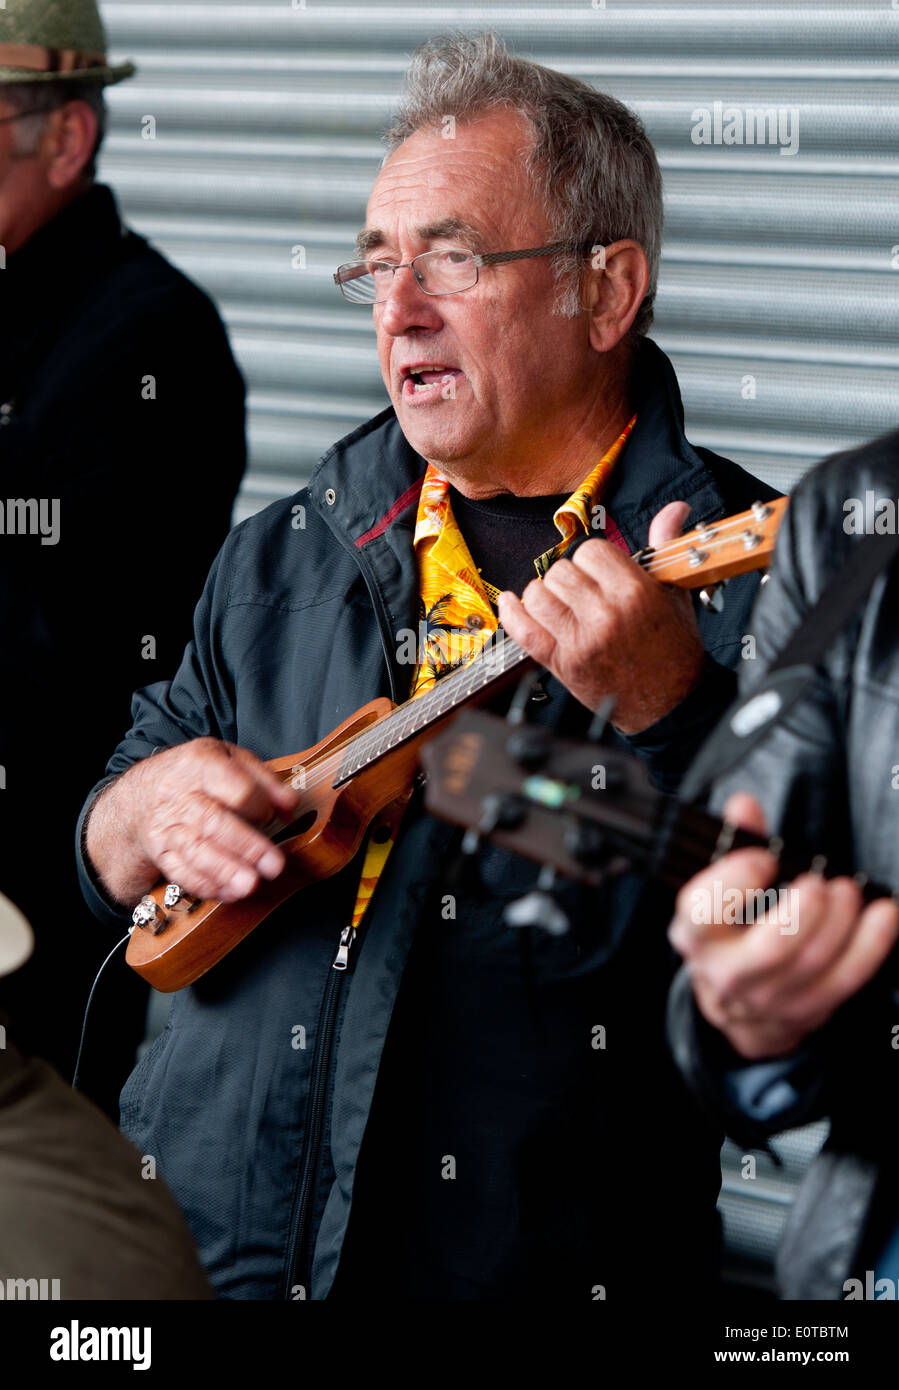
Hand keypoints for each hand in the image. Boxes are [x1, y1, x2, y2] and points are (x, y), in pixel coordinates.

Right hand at [86, 738, 301, 906]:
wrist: (145, 791)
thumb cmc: (197, 774)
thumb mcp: (232, 759)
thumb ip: (266, 780)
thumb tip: (291, 804)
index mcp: (202, 764)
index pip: (235, 787)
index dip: (259, 805)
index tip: (272, 816)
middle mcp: (180, 795)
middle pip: (214, 822)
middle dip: (247, 846)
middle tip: (274, 865)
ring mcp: (167, 826)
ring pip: (195, 851)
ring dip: (225, 871)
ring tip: (250, 885)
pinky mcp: (161, 853)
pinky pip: (182, 873)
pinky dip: (207, 886)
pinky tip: (231, 892)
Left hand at [496, 501, 704, 732]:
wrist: (671, 704)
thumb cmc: (673, 651)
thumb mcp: (675, 594)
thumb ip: (663, 547)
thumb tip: (673, 509)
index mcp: (635, 592)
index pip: (591, 551)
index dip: (593, 561)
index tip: (599, 574)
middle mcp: (605, 614)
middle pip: (561, 570)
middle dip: (570, 579)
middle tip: (584, 595)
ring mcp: (580, 640)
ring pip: (538, 593)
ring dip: (546, 596)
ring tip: (562, 606)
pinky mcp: (562, 663)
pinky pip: (523, 630)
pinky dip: (513, 614)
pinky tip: (515, 604)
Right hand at [668, 793, 898, 1058]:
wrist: (735, 1003)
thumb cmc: (728, 930)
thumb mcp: (718, 889)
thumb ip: (733, 841)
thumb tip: (744, 805)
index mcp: (695, 935)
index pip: (703, 912)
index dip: (735, 880)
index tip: (764, 857)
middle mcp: (726, 973)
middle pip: (772, 947)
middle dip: (805, 910)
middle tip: (817, 881)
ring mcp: (768, 998)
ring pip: (815, 962)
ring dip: (841, 919)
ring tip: (846, 889)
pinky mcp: (807, 1010)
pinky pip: (847, 978)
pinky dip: (871, 943)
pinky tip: (882, 913)